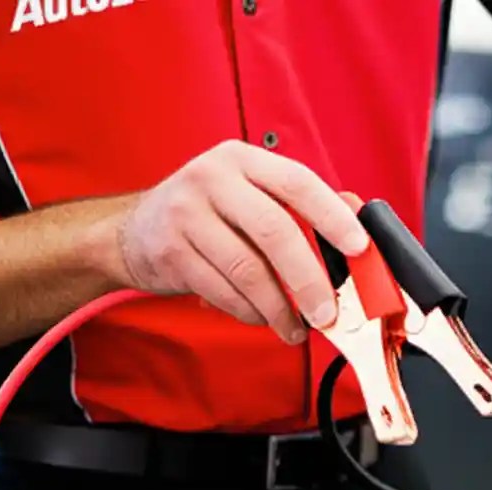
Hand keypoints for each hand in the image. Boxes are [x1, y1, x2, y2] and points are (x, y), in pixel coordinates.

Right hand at [108, 140, 367, 343]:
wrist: (132, 230)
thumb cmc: (207, 214)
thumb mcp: (247, 193)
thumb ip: (293, 210)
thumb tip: (351, 244)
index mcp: (243, 159)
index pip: (298, 182)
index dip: (332, 216)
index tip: (359, 247)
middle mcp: (212, 179)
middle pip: (274, 231)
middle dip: (308, 279)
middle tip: (328, 311)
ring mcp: (186, 214)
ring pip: (247, 270)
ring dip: (279, 307)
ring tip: (296, 327)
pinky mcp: (170, 251)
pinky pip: (222, 290)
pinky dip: (249, 311)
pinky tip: (262, 317)